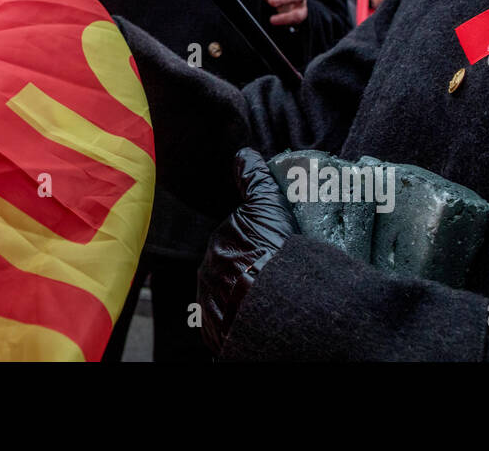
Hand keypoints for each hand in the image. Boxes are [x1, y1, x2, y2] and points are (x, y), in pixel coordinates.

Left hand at [198, 148, 296, 355]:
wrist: (277, 304)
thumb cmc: (274, 252)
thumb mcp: (268, 206)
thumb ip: (254, 179)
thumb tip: (244, 154)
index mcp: (218, 245)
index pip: (235, 241)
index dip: (258, 243)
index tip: (277, 250)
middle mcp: (208, 276)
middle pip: (232, 269)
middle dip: (250, 271)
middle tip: (280, 275)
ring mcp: (211, 307)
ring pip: (230, 297)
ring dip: (248, 297)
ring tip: (278, 298)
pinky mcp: (219, 334)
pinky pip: (229, 325)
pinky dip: (244, 321)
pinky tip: (265, 317)